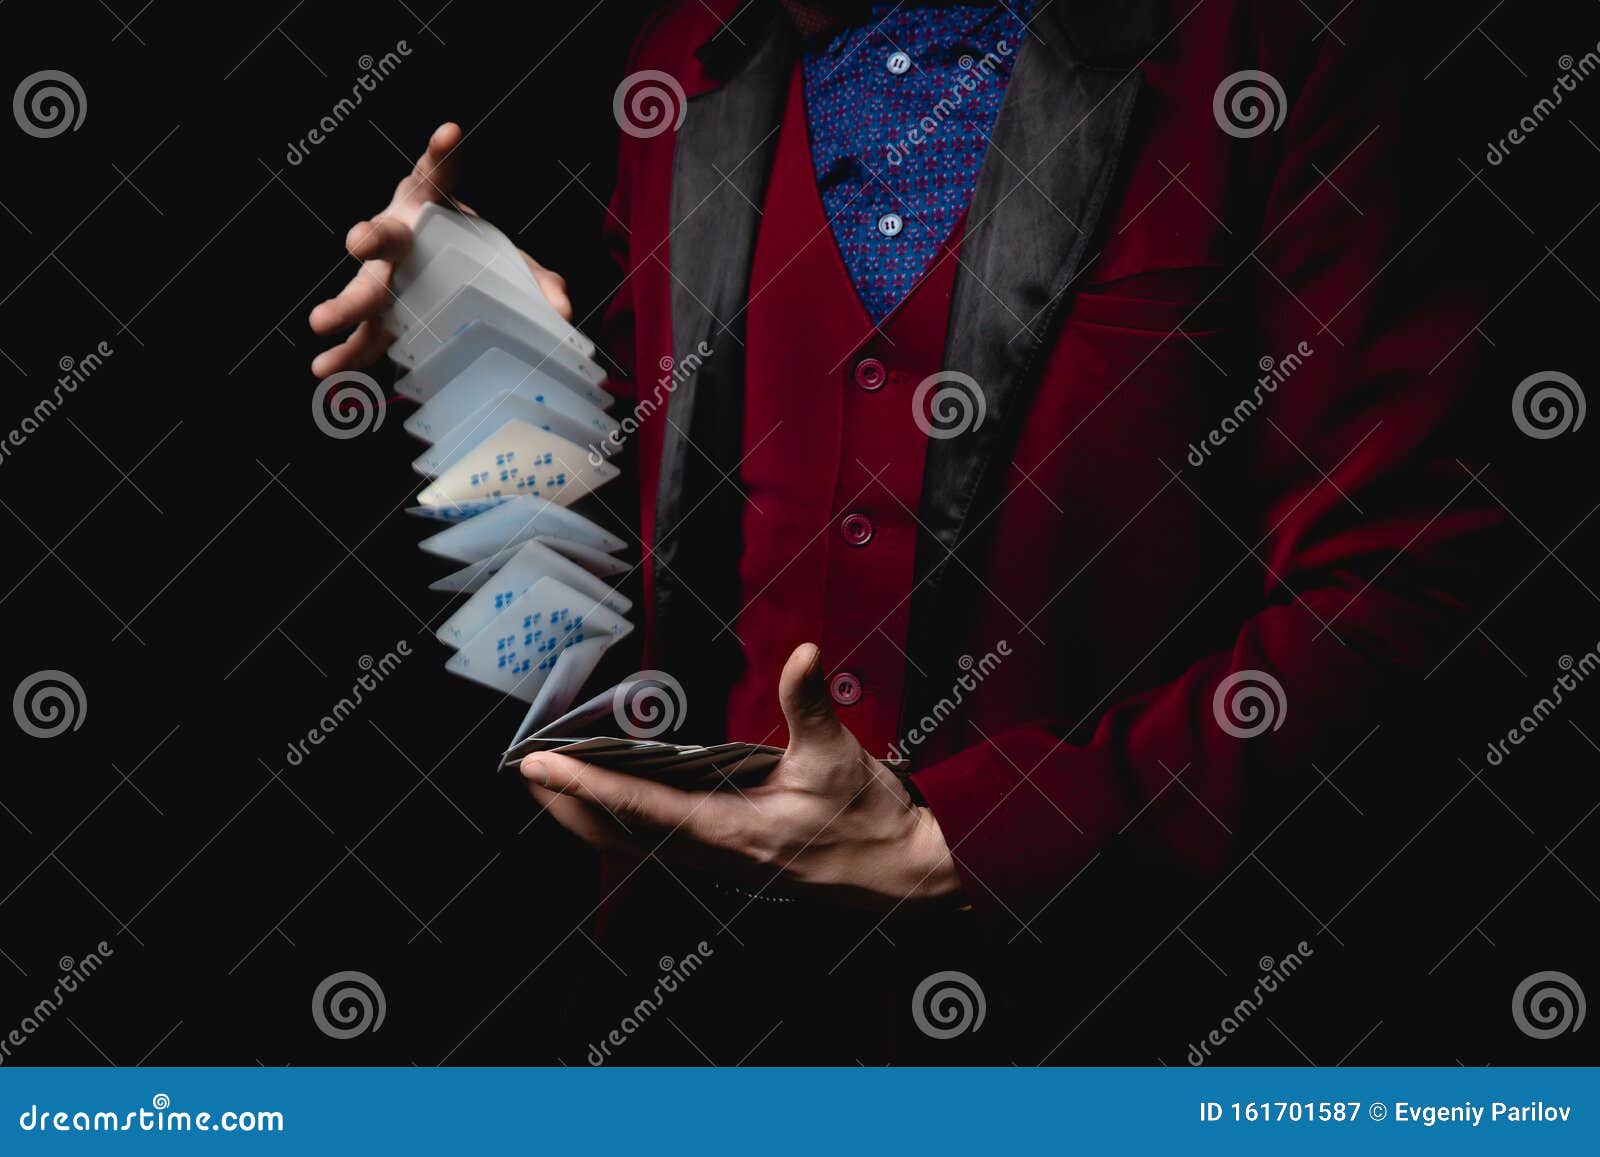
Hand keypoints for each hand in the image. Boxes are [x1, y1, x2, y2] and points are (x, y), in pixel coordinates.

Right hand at [308, 121, 572, 376]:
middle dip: (374, 237)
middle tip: (359, 240)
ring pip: (365, 289)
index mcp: (432, 209)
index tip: (450, 136)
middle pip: (387, 236)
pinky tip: (326, 373)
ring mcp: (384, 278)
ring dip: (345, 306)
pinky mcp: (380, 318)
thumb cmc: (474, 260)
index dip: (443, 155)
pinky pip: (364, 337)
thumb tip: (561, 311)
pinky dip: (347, 356)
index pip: (438, 176)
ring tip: (321, 322)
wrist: (442, 273)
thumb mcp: (509, 264)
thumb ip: (537, 280)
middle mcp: (400, 237)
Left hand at [521, 644, 963, 910]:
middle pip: (620, 836)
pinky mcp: (732, 862)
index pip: (640, 808)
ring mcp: (721, 864)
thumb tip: (802, 654)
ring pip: (636, 844)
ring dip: (592, 816)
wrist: (905, 876)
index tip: (541, 767)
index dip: (584, 786)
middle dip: (568, 807)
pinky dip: (626, 822)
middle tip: (528, 774)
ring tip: (559, 786)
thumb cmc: (871, 822)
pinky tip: (620, 803)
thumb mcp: (840, 758)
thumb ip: (810, 705)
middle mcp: (716, 855)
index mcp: (733, 831)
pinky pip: (661, 845)